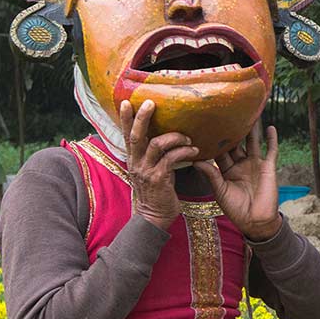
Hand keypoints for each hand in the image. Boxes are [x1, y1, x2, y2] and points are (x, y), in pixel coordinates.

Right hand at [120, 100, 198, 229]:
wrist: (154, 217)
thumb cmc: (156, 192)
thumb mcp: (149, 170)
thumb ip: (152, 155)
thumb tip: (161, 137)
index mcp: (133, 159)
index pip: (126, 135)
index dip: (124, 118)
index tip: (125, 101)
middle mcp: (136, 163)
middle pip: (136, 135)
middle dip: (142, 117)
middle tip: (151, 103)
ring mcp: (146, 170)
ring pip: (156, 144)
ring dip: (175, 137)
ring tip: (188, 138)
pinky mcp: (159, 179)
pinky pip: (171, 158)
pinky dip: (184, 152)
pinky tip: (195, 151)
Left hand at [196, 123, 281, 240]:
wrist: (255, 221)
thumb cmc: (235, 209)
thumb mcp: (220, 191)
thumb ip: (211, 174)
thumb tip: (196, 160)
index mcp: (227, 170)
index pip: (219, 151)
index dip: (214, 140)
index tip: (206, 125)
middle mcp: (241, 164)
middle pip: (235, 143)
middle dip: (231, 130)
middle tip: (225, 112)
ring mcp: (255, 164)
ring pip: (252, 142)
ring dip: (251, 129)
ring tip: (248, 113)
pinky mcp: (268, 167)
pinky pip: (271, 150)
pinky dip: (271, 139)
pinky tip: (270, 127)